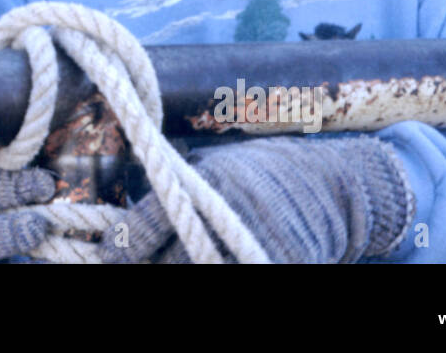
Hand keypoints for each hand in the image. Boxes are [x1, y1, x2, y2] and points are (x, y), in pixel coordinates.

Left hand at [99, 136, 414, 263]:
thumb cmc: (268, 173)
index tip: (108, 254)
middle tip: (132, 265)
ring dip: (175, 269)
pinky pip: (230, 276)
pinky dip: (213, 271)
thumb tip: (131, 227)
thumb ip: (180, 193)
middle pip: (165, 261)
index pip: (145, 225)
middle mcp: (226, 218)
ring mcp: (251, 250)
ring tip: (170, 263)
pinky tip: (208, 263)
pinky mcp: (273, 267)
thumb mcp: (220, 168)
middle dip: (146, 266)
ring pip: (194, 273)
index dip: (120, 245)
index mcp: (208, 184)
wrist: (336, 188)